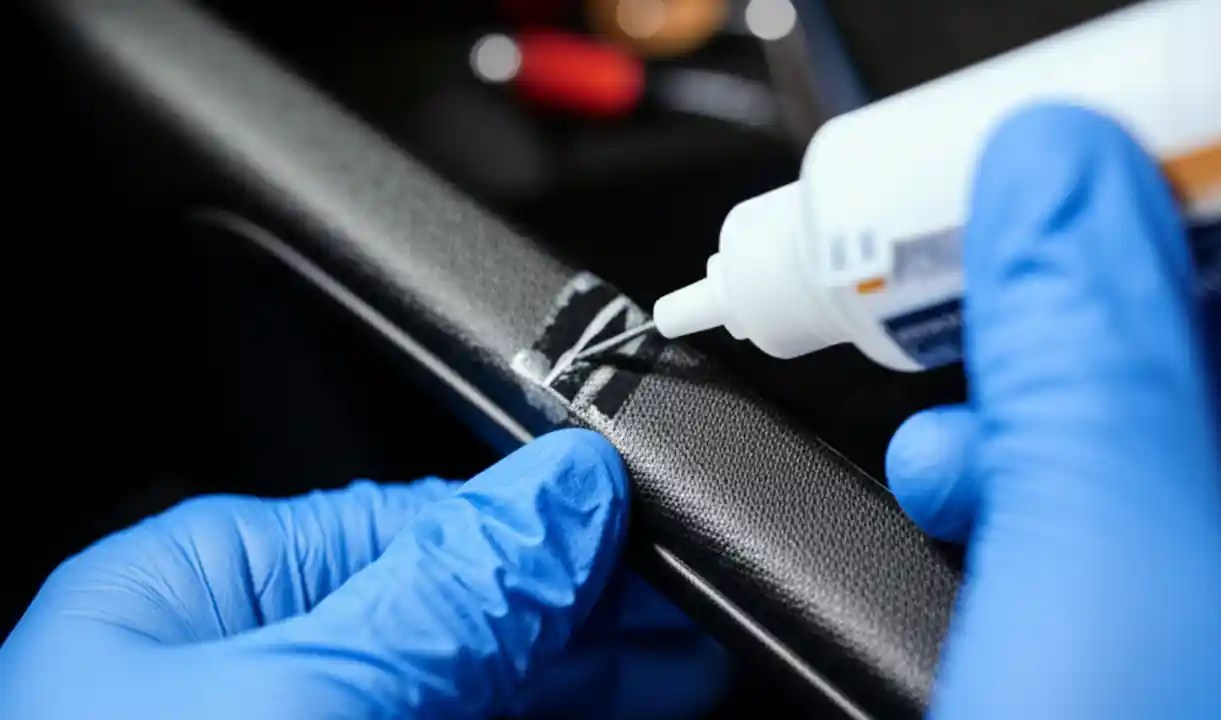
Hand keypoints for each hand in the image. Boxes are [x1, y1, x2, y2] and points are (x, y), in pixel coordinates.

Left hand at [0, 429, 725, 718]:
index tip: (644, 549)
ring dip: (581, 691)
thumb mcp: (310, 702)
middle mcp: (246, 675)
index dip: (543, 540)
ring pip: (470, 701)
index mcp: (202, 598)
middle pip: (455, 620)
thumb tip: (563, 492)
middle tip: (688, 633)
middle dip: (581, 624)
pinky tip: (611, 719)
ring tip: (679, 680)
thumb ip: (450, 597)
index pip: (412, 526)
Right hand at [886, 105, 1220, 717]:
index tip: (1118, 141)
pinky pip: (1090, 512)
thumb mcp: (1104, 566)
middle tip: (1002, 234)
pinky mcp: (1142, 646)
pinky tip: (946, 482)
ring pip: (1148, 431)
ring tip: (950, 392)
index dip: (1220, 198)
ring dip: (1024, 391)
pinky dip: (1002, 479)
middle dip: (1097, 291)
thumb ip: (1083, 359)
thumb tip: (1053, 176)